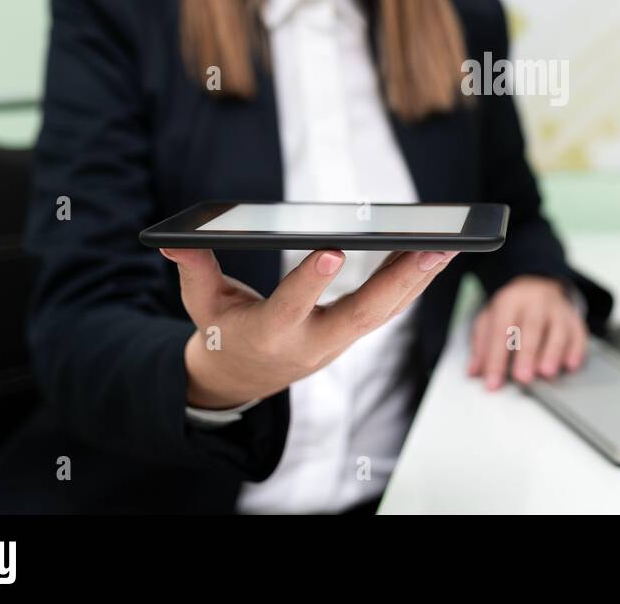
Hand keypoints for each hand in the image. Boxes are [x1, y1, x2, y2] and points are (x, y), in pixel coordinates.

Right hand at [163, 247, 456, 407]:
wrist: (241, 380)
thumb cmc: (222, 334)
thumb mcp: (201, 306)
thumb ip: (193, 271)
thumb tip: (171, 238)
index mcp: (270, 334)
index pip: (290, 307)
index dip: (309, 282)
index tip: (330, 248)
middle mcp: (312, 343)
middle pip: (362, 314)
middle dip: (399, 282)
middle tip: (433, 247)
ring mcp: (338, 342)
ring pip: (385, 313)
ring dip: (419, 280)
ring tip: (448, 244)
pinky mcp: (352, 335)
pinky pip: (388, 309)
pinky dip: (412, 284)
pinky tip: (435, 254)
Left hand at [467, 275, 587, 389]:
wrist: (536, 285)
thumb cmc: (511, 310)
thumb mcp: (489, 319)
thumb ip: (481, 346)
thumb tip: (474, 372)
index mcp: (510, 301)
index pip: (501, 330)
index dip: (496, 358)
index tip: (493, 383)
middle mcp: (535, 303)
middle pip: (532, 326)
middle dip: (527, 353)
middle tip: (523, 377)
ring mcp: (558, 309)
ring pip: (558, 329)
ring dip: (553, 352)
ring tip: (546, 373)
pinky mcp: (574, 319)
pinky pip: (578, 333)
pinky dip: (576, 350)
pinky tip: (570, 365)